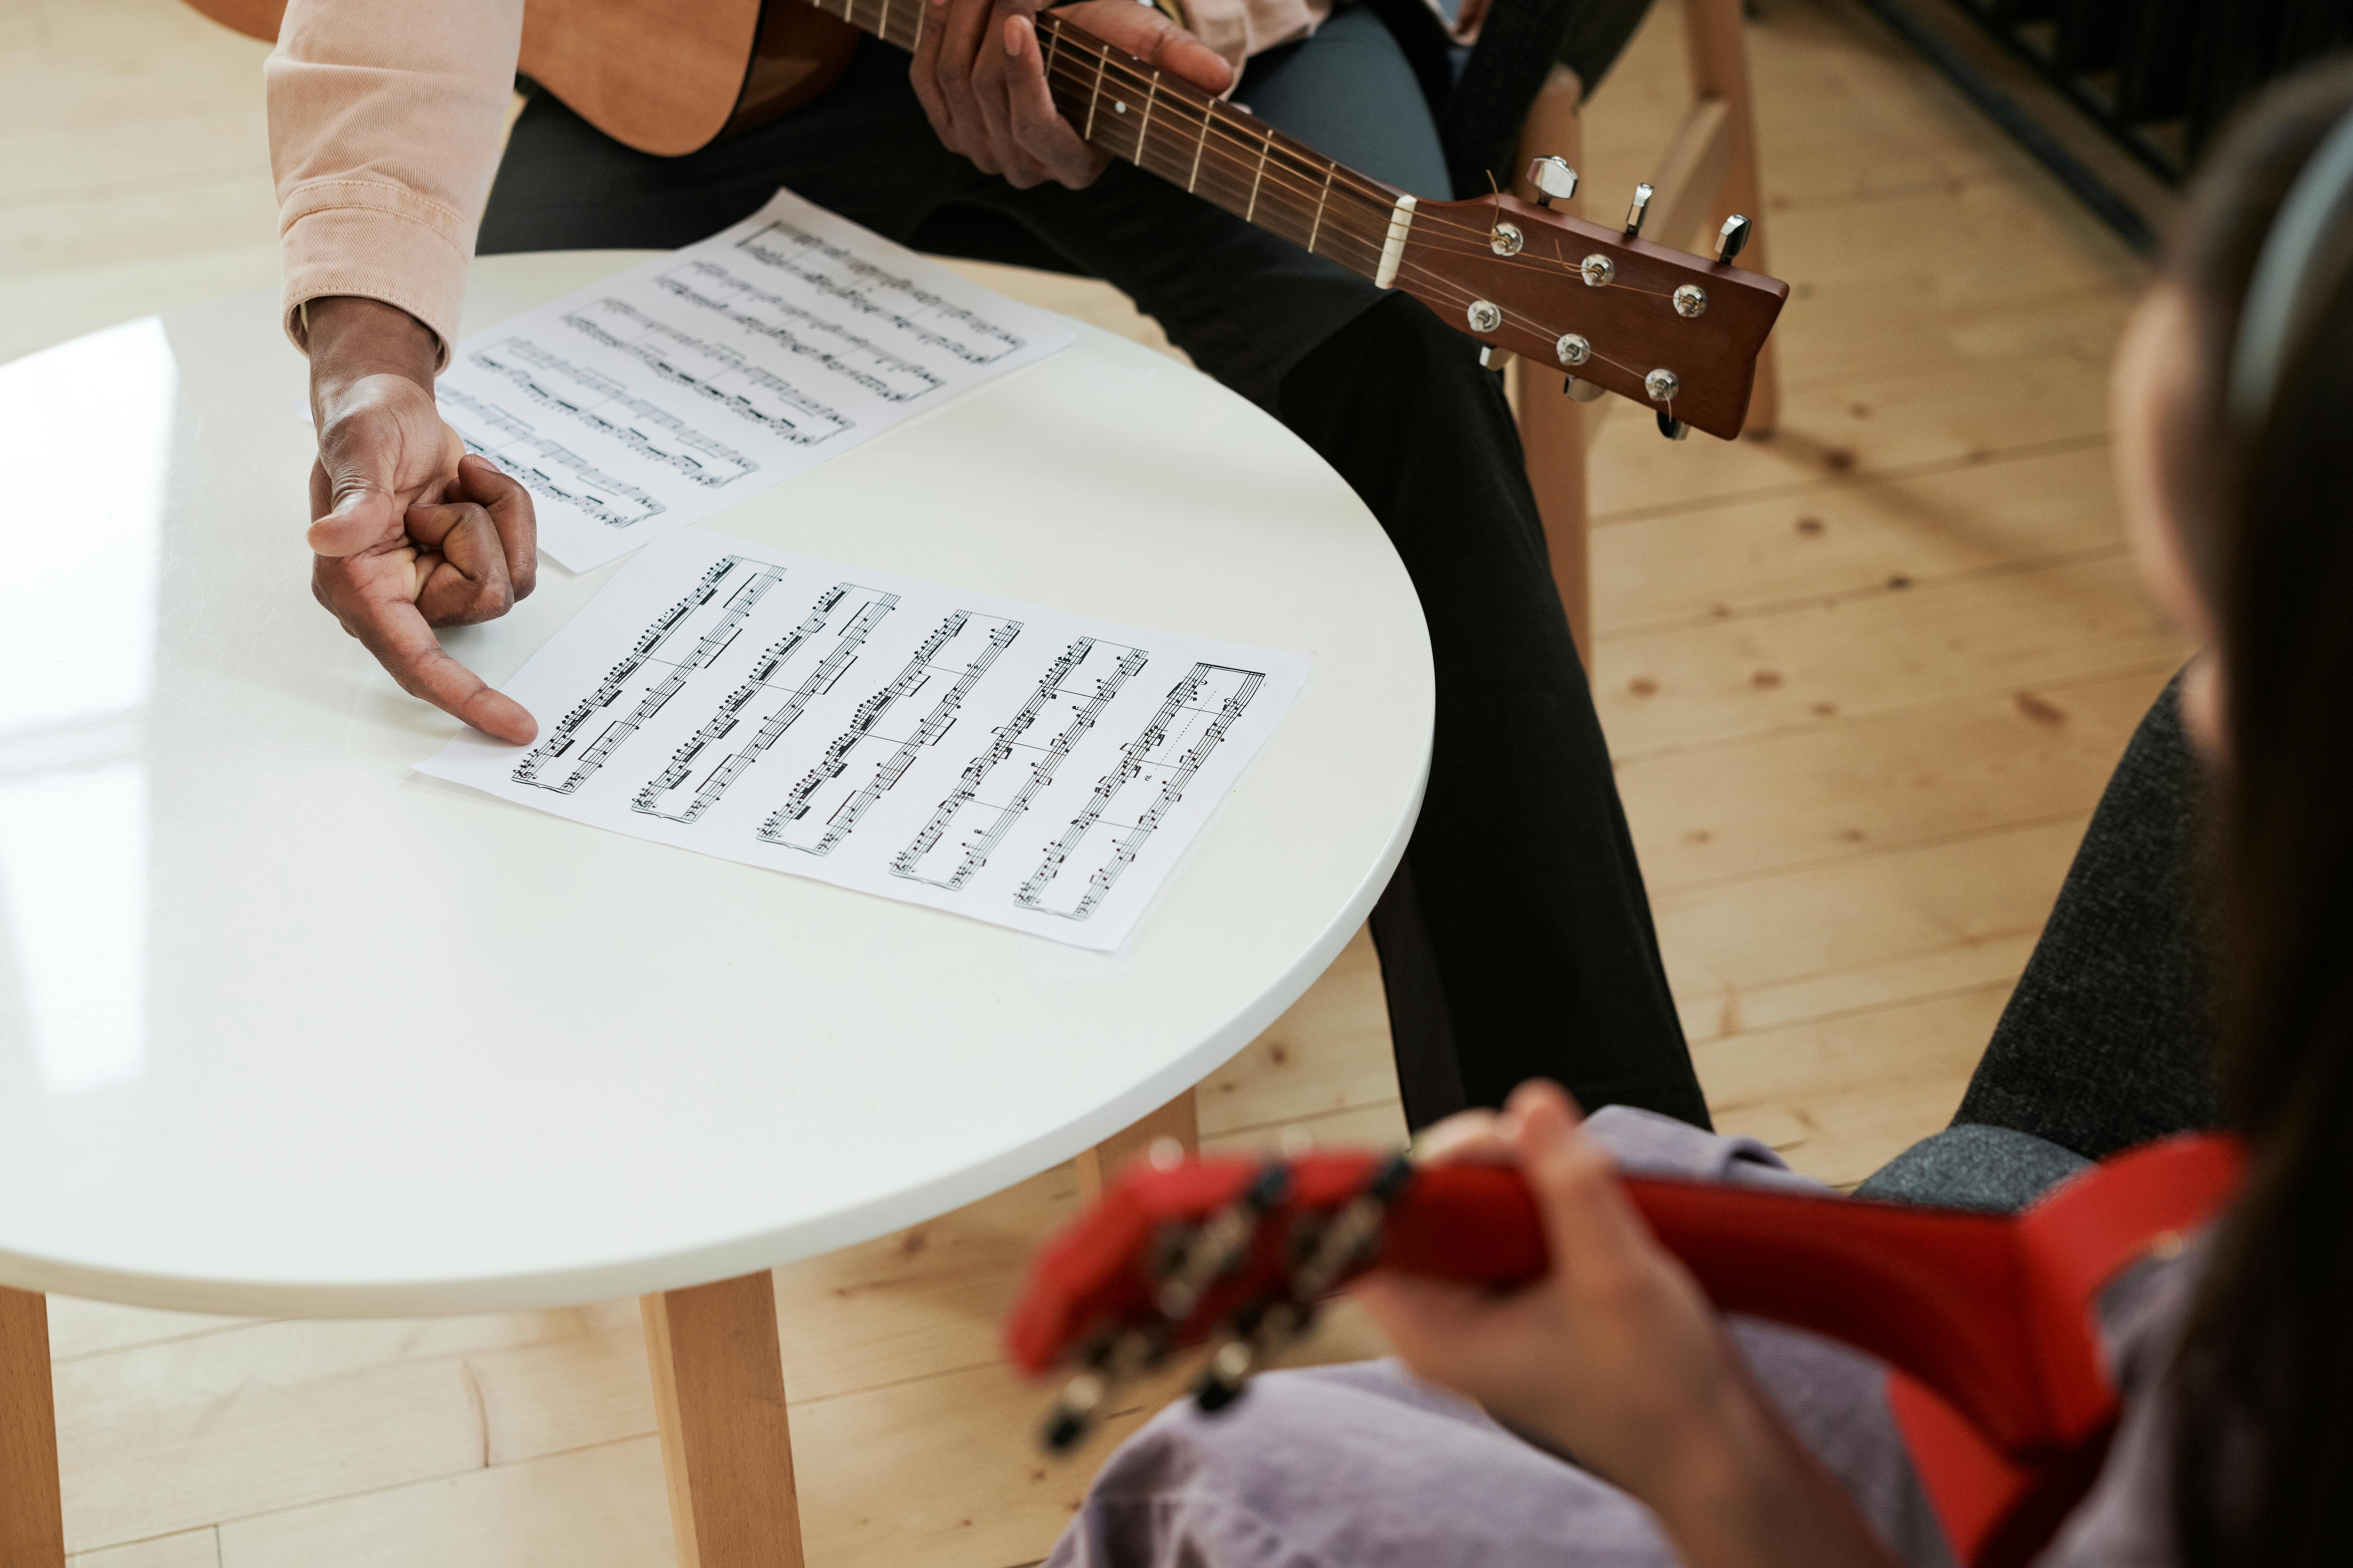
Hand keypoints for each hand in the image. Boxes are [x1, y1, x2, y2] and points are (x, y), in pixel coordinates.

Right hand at [305, 296, 538, 743]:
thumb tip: (329, 540)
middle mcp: (398, 598)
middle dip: (476, 536)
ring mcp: (436, 584)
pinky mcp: (469, 566)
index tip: (514, 727)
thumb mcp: (359, 446)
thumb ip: (353, 498)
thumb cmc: (365, 425)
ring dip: (494, 518)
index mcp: (359, 586)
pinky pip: (523, 557)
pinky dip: (508, 511)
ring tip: (450, 486)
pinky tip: (468, 484)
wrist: (387, 405)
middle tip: (434, 497)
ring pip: (511, 580)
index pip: (416, 662)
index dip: (466, 698)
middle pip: (484, 601)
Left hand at [910, 0, 1231, 188]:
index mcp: (1076, 163)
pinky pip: (928, 85)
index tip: (1020, 23)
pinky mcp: (951, 129)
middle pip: (989, 99)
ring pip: (956, 86)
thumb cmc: (1105, 39)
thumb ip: (1178, 60)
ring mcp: (982, 153)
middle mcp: (1026, 169)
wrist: (1068, 37)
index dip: (1024, 79)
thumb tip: (1221, 79)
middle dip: (991, 29)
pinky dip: (933, 35)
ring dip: (961, 23)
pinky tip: (947, 1)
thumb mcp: (1141, 42)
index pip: (1038, 129)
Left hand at [1360, 1084, 1902, 1567]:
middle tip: (1556, 1162)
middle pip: (1431, 1202)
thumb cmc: (1656, 1389)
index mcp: (1431, 1331)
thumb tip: (1532, 1104)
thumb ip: (1571, 1187)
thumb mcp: (1614, 1277)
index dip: (1431, 1169)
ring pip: (1476, 1203)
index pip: (1381, 1222)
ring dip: (1528, 1179)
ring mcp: (1482, 1304)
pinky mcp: (1520, 1292)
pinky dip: (1547, 1200)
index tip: (1496, 1144)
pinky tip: (1591, 1211)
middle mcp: (1443, 1317)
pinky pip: (1510, 1220)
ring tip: (1586, 1189)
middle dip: (1493, 1166)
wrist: (1711, 1445)